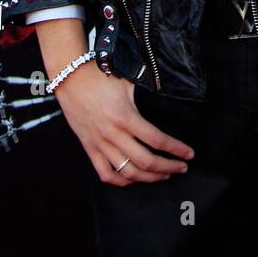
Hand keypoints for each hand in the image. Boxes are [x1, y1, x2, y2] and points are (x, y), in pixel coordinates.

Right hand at [55, 67, 194, 186]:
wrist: (70, 77)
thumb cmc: (100, 75)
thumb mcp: (128, 82)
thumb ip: (145, 95)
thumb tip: (167, 100)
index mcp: (125, 116)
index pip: (156, 139)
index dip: (175, 149)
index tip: (188, 154)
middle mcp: (113, 134)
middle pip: (145, 161)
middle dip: (168, 167)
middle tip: (181, 167)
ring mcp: (100, 143)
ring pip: (128, 172)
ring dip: (149, 178)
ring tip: (164, 175)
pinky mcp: (89, 147)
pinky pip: (106, 173)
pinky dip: (122, 181)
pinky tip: (134, 178)